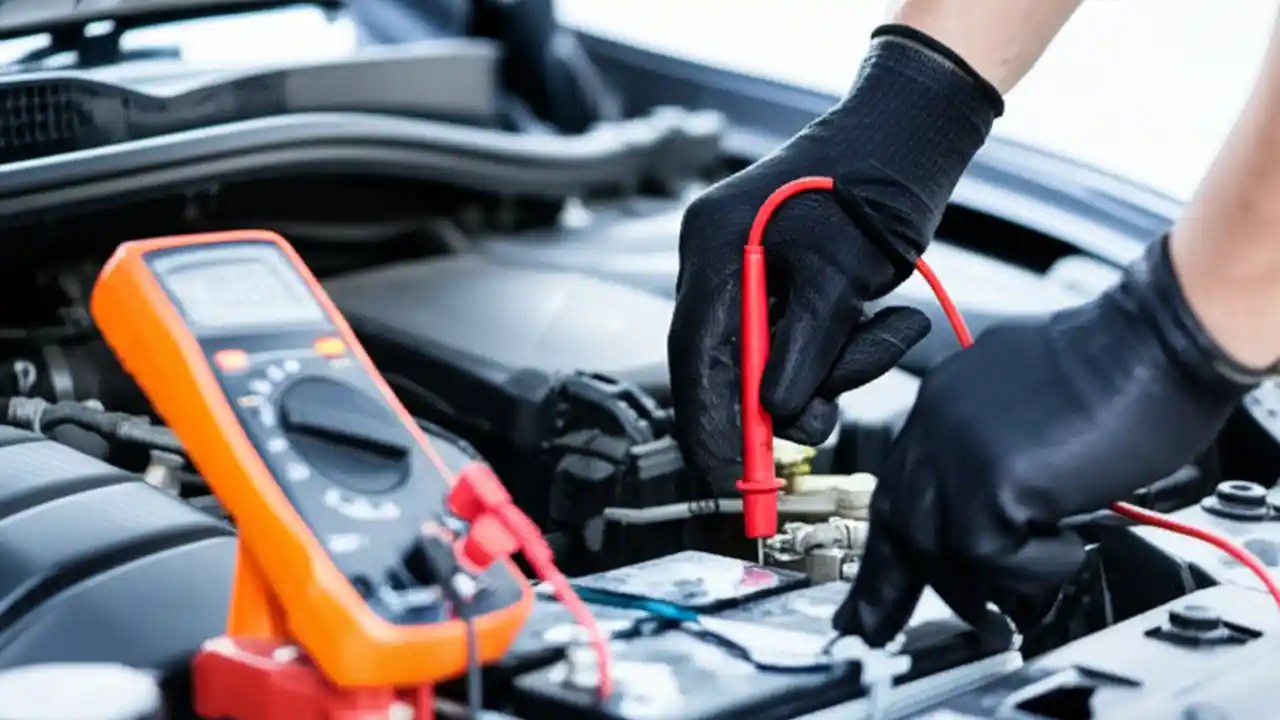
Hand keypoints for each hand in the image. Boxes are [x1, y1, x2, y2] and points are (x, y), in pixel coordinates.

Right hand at [667, 25, 1002, 487]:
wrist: (915, 133)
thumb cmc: (874, 180)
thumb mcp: (841, 272)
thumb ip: (804, 349)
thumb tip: (777, 413)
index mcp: (715, 250)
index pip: (693, 356)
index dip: (709, 424)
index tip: (730, 478)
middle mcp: (724, 266)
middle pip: (734, 366)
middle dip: (789, 396)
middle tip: (832, 412)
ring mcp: (756, 277)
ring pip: (780, 363)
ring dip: (838, 369)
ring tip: (892, 330)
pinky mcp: (792, 287)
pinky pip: (810, 343)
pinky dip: (851, 349)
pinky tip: (891, 319)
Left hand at [835, 236, 1265, 644]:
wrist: (1157, 339)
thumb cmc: (1121, 362)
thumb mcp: (1031, 406)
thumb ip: (999, 454)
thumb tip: (1003, 511)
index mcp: (943, 403)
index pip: (897, 487)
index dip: (890, 543)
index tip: (880, 584)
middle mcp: (935, 425)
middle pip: (898, 524)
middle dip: (893, 586)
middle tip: (891, 623)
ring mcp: (956, 452)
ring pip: (944, 550)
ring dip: (995, 578)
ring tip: (1040, 572)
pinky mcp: (991, 482)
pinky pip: (997, 558)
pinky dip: (1043, 563)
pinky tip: (1073, 538)